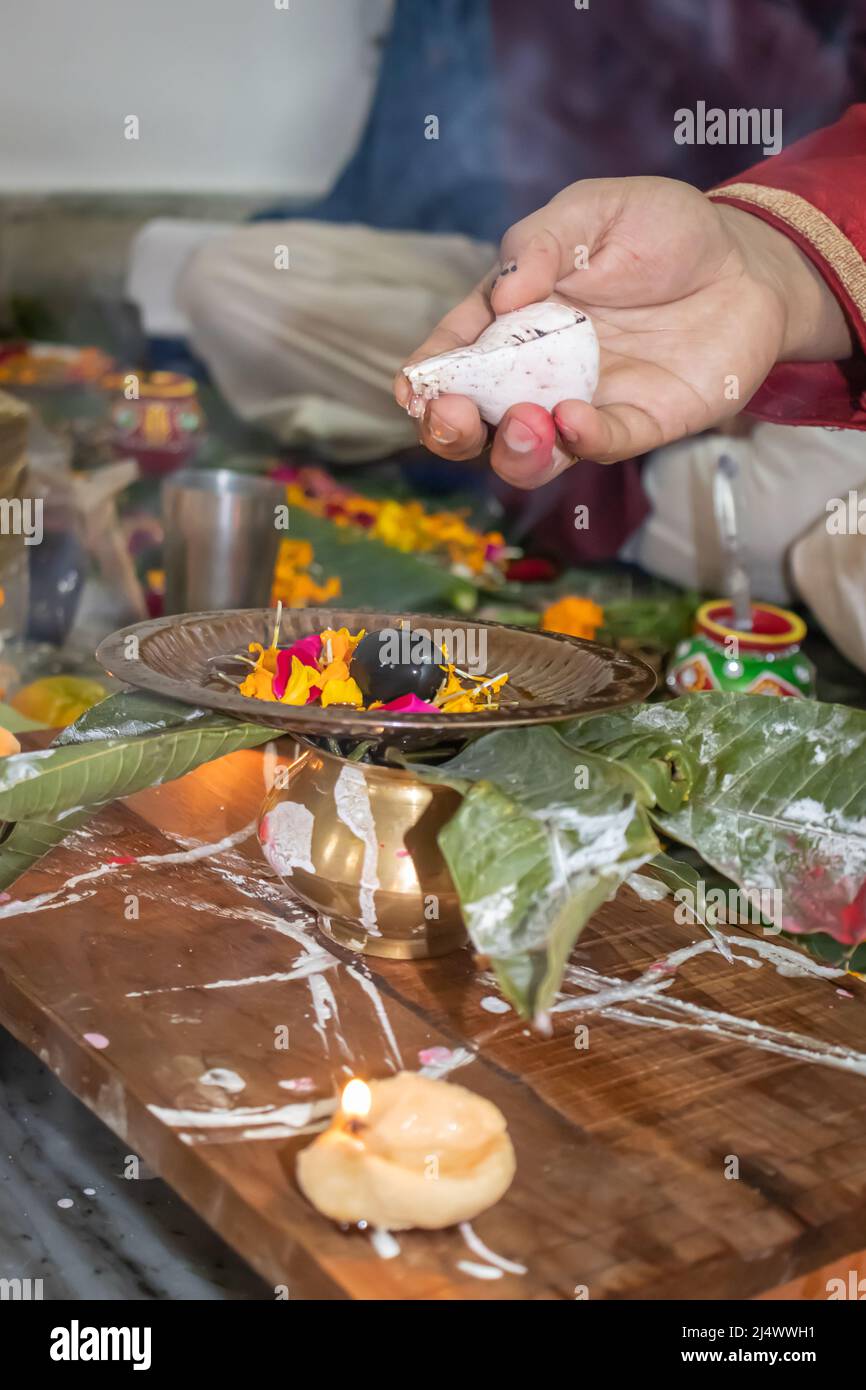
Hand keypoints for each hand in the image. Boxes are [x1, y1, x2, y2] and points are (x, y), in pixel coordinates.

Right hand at [394, 176, 850, 486]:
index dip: (426, 376)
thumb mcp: (595, 211)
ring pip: (527, 453)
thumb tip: (503, 292)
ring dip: (512, 451)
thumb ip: (543, 242)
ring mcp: (582, 404)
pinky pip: (599, 446)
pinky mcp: (634, 425)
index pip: (454, 356)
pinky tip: (575, 420)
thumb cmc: (662, 231)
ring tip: (525, 423)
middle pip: (475, 421)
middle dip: (450, 429)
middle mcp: (536, 372)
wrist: (746, 262)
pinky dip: (581, 441)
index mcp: (510, 319)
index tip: (413, 387)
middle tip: (451, 416)